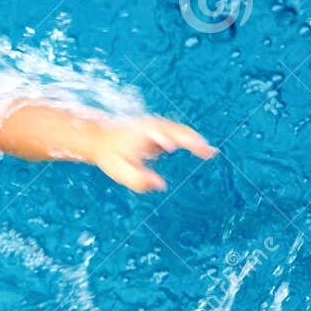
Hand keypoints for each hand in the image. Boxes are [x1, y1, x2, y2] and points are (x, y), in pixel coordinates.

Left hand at [89, 115, 215, 192]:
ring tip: (210, 152)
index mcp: (142, 134)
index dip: (171, 139)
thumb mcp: (120, 171)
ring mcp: (156, 125)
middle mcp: (151, 126)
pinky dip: (190, 139)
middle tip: (209, 152)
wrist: (100, 139)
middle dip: (192, 140)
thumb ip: (139, 180)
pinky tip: (202, 149)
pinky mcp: (159, 128)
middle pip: (176, 131)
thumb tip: (161, 185)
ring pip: (179, 130)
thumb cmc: (110, 156)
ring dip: (195, 140)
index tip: (181, 146)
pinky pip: (178, 132)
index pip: (160, 135)